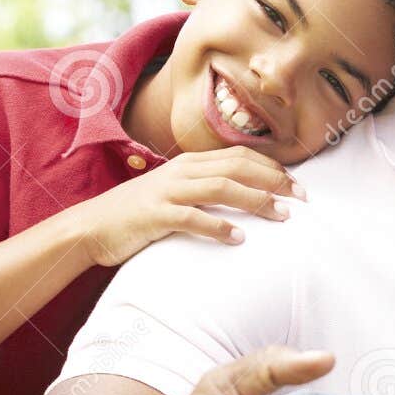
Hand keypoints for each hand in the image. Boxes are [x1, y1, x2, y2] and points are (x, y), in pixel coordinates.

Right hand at [73, 145, 305, 266]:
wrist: (92, 227)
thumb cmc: (140, 214)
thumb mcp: (176, 193)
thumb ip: (206, 190)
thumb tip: (246, 197)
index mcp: (190, 163)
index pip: (240, 156)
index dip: (273, 168)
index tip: (298, 184)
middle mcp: (182, 172)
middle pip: (238, 167)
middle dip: (274, 181)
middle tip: (302, 198)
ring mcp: (168, 191)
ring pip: (221, 188)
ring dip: (255, 200)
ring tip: (281, 216)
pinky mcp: (155, 215)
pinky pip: (192, 217)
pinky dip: (219, 226)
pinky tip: (239, 238)